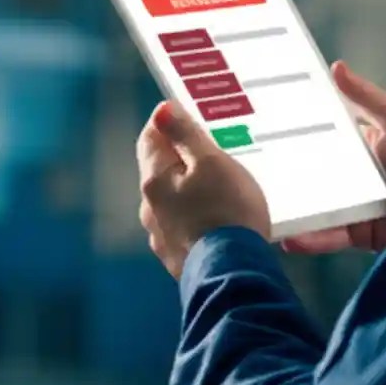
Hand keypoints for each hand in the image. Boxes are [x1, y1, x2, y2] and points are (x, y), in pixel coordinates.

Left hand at [137, 100, 271, 279]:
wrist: (235, 275)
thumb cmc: (227, 211)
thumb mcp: (212, 163)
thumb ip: (186, 135)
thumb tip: (161, 109)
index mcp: (154, 180)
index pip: (150, 137)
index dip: (171, 123)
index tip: (196, 120)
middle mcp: (149, 208)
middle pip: (162, 171)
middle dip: (185, 160)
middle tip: (218, 155)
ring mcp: (161, 237)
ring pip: (173, 202)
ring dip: (192, 192)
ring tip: (224, 192)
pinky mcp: (177, 260)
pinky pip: (185, 228)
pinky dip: (198, 220)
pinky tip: (221, 224)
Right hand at [281, 61, 385, 253]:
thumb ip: (367, 97)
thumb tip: (336, 66)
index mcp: (372, 144)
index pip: (330, 138)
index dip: (301, 134)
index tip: (266, 129)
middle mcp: (365, 176)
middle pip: (319, 174)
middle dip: (288, 175)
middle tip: (252, 174)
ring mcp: (364, 206)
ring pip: (321, 208)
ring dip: (294, 211)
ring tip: (263, 212)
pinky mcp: (367, 235)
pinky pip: (334, 236)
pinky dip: (312, 238)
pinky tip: (288, 237)